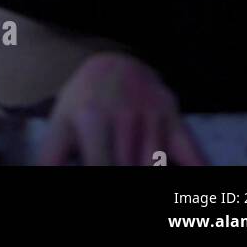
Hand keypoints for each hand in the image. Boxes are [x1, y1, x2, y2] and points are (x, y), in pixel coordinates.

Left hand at [35, 51, 207, 165]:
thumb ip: (52, 159)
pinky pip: (189, 148)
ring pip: (153, 164)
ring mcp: (149, 112)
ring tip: (137, 164)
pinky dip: (197, 165)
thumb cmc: (83, 101)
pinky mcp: (172, 112)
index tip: (98, 186)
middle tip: (121, 167)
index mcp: (87, 119)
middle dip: (124, 172)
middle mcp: (119, 114)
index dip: (102, 176)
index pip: (97, 166)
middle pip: (126, 166)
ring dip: (148, 169)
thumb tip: (42, 175)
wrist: (113, 60)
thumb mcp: (59, 124)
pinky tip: (204, 175)